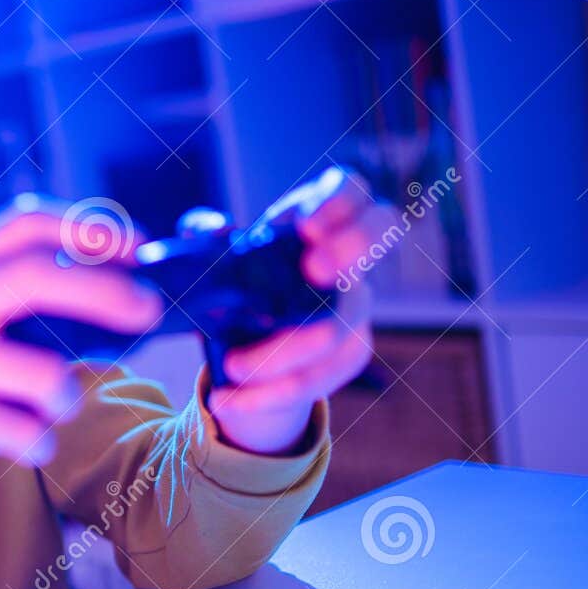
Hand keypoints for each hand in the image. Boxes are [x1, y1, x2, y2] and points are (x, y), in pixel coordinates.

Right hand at [0, 199, 162, 552]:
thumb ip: (24, 294)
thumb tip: (125, 292)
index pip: (23, 223)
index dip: (87, 228)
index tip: (137, 246)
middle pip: (33, 275)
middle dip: (104, 291)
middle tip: (148, 310)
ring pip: (40, 372)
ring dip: (68, 397)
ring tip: (57, 410)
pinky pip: (21, 430)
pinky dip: (39, 442)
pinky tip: (27, 445)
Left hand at [204, 168, 396, 455]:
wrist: (239, 346)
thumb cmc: (232, 286)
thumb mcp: (210, 260)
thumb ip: (203, 236)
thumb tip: (216, 230)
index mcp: (316, 221)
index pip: (352, 189)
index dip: (340, 201)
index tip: (306, 227)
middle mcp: (347, 258)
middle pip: (385, 229)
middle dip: (353, 247)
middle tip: (313, 271)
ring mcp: (355, 307)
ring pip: (339, 329)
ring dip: (280, 353)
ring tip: (231, 366)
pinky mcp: (349, 354)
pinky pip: (320, 378)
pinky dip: (268, 395)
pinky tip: (229, 399)